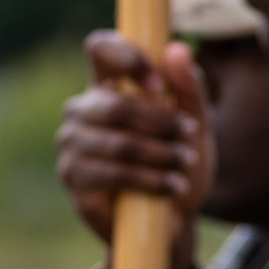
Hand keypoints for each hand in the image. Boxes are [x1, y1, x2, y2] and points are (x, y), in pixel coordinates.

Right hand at [55, 31, 211, 258]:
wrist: (174, 219)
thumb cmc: (179, 162)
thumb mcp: (196, 123)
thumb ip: (190, 87)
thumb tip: (177, 49)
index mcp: (108, 85)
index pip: (100, 48)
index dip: (127, 57)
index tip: (159, 84)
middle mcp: (82, 110)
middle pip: (115, 103)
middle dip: (160, 122)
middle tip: (189, 136)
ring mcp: (72, 144)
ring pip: (118, 142)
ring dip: (161, 154)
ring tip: (185, 164)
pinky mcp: (74, 178)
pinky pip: (112, 173)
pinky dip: (151, 179)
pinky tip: (172, 186)